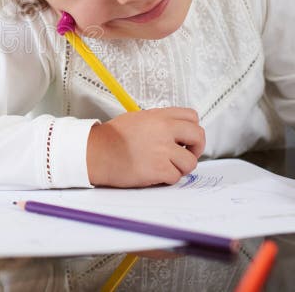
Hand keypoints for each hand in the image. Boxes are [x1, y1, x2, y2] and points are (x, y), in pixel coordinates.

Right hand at [86, 107, 204, 186]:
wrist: (96, 153)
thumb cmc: (112, 138)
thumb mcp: (137, 119)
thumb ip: (159, 123)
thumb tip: (176, 133)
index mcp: (159, 116)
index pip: (192, 117)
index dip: (192, 130)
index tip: (185, 139)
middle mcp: (164, 130)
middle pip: (198, 136)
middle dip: (196, 149)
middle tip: (185, 155)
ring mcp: (162, 150)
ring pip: (190, 162)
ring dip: (180, 168)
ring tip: (164, 167)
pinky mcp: (158, 169)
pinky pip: (175, 177)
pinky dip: (166, 179)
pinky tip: (153, 174)